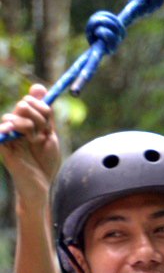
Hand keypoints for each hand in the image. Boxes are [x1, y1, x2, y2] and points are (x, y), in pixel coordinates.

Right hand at [0, 85, 60, 203]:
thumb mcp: (49, 136)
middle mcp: (16, 126)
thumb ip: (45, 114)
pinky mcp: (3, 146)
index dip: (42, 107)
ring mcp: (8, 135)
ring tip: (33, 140)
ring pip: (15, 116)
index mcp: (27, 121)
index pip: (30, 101)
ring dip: (30, 126)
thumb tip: (40, 87)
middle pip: (23, 104)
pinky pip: (0, 131)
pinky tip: (10, 130)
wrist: (41, 185)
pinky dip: (6, 128)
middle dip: (39, 116)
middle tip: (43, 133)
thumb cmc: (45, 163)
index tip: (49, 121)